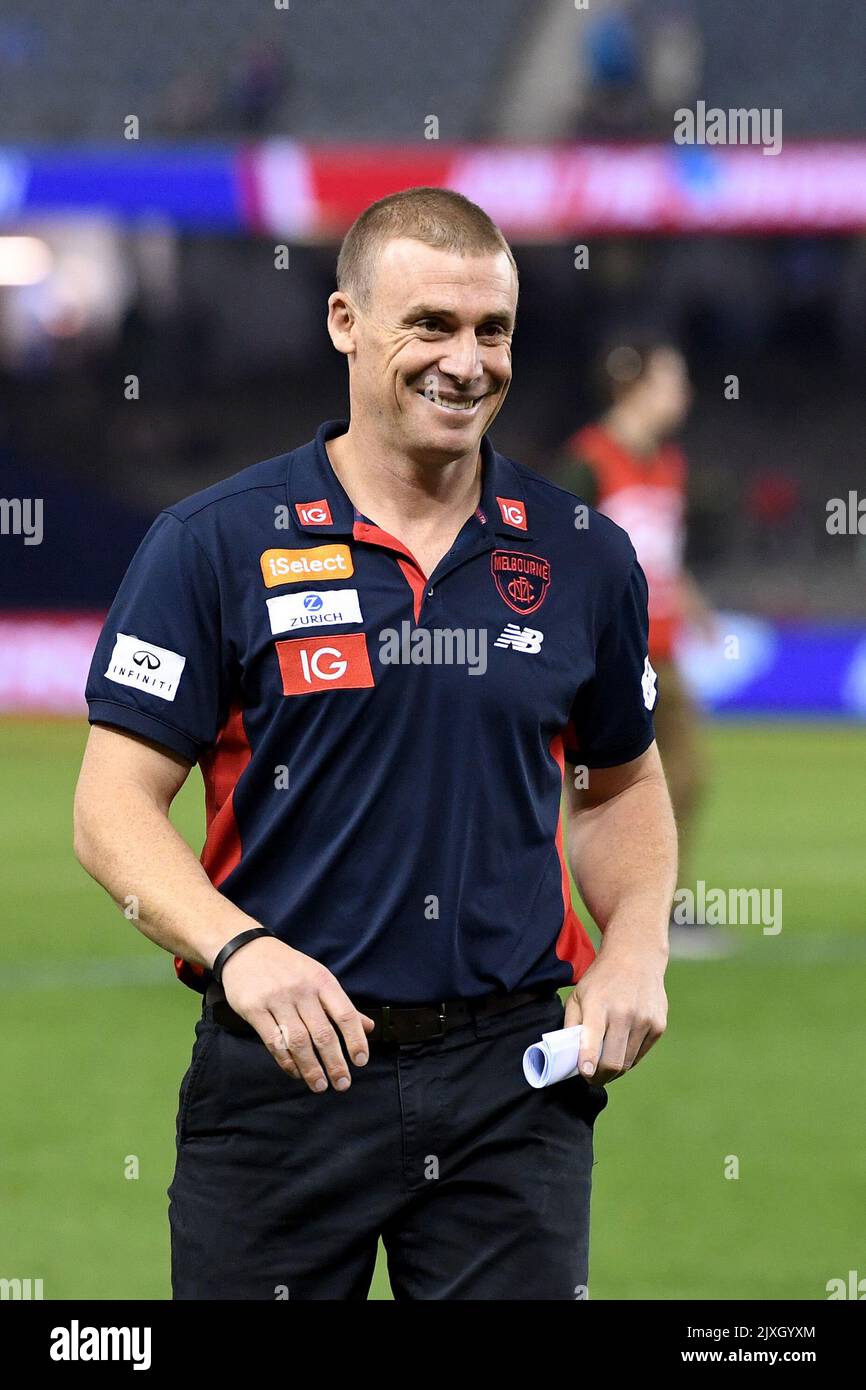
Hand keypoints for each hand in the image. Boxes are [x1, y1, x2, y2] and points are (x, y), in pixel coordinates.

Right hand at [221, 936, 375, 1092]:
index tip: (360, 1061)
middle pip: (323, 1033)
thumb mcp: (318, 977)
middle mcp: (301, 990)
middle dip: (335, 1062)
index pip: (345, 1014)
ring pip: (299, 1041)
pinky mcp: (254, 1010)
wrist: (246, 951)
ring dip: (311, 1068)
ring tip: (320, 1085)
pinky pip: (274, 1042)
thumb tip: (368, 1027)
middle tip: (342, 1083)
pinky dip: (287, 1061)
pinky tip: (296, 1072)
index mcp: (321, 980)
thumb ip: (341, 1004)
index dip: (355, 1040)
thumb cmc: (288, 967)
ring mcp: (277, 1000)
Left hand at [563, 949, 667, 1084]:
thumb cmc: (601, 979)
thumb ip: (571, 1024)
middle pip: (614, 1062)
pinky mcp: (658, 1025)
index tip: (585, 1075)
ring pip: (628, 1062)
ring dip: (615, 1069)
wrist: (636, 956)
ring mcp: (644, 1020)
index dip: (588, 1065)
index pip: (593, 1043)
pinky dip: (629, 1057)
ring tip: (604, 1065)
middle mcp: (624, 1013)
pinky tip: (620, 1048)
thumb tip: (567, 1056)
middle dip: (600, 1077)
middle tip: (592, 1079)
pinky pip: (640, 1053)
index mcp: (598, 1005)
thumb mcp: (578, 995)